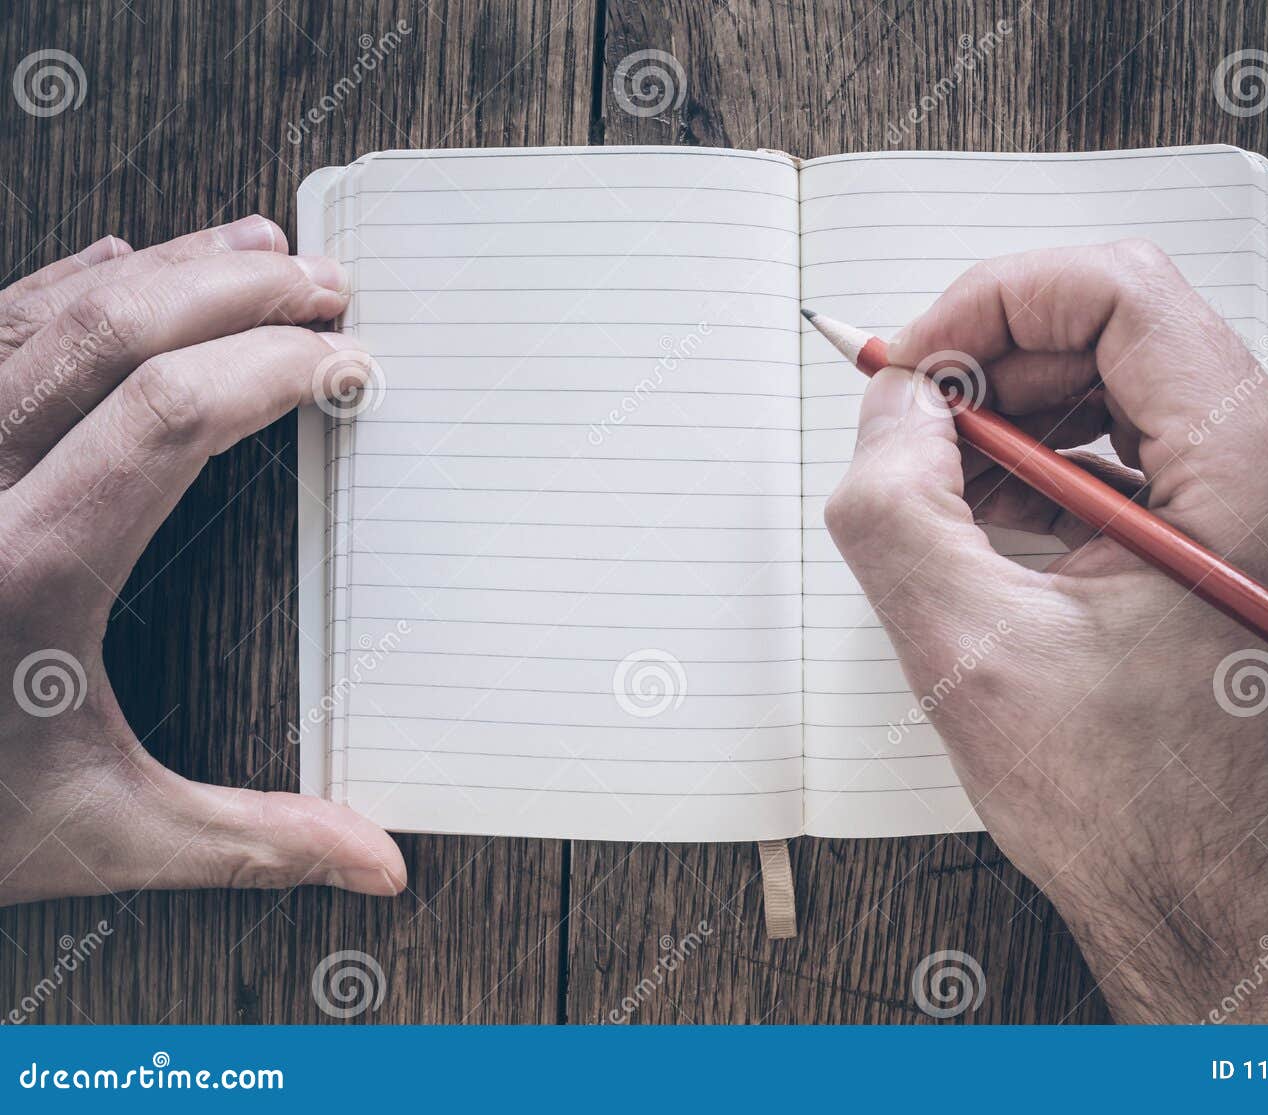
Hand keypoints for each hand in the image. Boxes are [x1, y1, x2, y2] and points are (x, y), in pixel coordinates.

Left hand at [0, 217, 404, 905]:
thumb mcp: (102, 831)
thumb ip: (251, 839)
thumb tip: (378, 864)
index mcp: (24, 576)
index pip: (168, 418)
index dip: (272, 368)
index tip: (347, 365)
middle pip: (109, 333)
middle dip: (235, 291)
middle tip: (325, 284)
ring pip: (41, 309)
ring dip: (160, 268)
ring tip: (252, 251)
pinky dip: (62, 279)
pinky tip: (118, 261)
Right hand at [824, 242, 1267, 1022]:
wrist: (1219, 914)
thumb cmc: (1137, 819)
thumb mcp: (971, 653)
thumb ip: (898, 503)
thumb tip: (891, 407)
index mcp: (1256, 477)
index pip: (1119, 289)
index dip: (991, 302)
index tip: (915, 364)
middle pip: (1125, 327)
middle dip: (998, 362)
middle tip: (914, 425)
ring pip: (1129, 386)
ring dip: (1022, 419)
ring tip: (950, 493)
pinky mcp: (1251, 540)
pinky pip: (1144, 453)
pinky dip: (1057, 472)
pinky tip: (1001, 534)